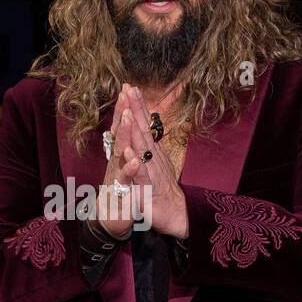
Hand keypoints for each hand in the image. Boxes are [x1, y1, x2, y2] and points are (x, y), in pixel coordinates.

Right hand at [96, 84, 146, 240]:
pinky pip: (126, 180)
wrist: (112, 221)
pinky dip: (129, 169)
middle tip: (125, 93)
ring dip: (124, 135)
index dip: (125, 109)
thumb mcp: (127, 167)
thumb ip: (128, 148)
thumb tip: (129, 128)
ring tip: (127, 117)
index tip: (129, 88)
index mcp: (120, 155)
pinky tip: (134, 159)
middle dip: (122, 113)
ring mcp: (117, 176)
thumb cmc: (121, 192)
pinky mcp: (121, 193)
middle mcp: (116, 162)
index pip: (123, 129)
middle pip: (119, 134)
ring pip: (120, 153)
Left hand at [121, 85, 188, 238]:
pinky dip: (135, 162)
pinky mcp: (149, 188)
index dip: (138, 106)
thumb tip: (145, 128)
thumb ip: (150, 147)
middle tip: (129, 87)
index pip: (145, 125)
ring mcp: (152, 171)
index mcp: (153, 152)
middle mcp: (153, 157)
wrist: (174, 215)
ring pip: (143, 148)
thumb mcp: (155, 164)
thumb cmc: (161, 190)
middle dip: (135, 108)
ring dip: (135, 129)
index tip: (131, 87)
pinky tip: (128, 150)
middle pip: (143, 129)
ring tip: (127, 111)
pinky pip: (141, 174)